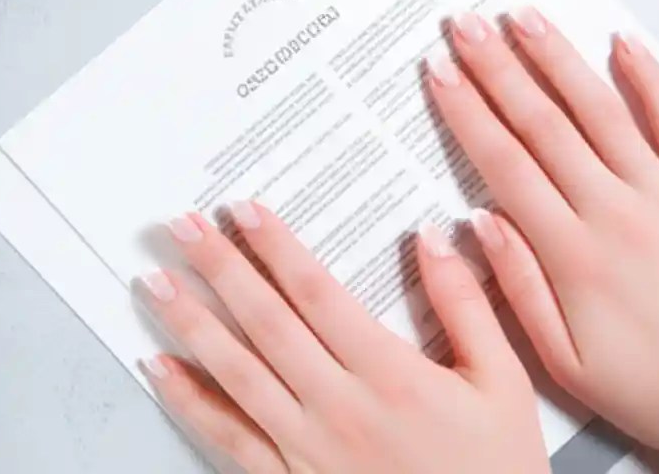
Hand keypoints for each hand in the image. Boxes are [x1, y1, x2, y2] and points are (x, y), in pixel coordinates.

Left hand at [138, 204, 549, 473]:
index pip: (316, 293)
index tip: (244, 210)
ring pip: (236, 374)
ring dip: (191, 323)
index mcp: (390, 375)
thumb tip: (435, 238)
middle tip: (182, 226)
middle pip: (265, 323)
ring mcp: (308, 448)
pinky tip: (162, 370)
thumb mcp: (503, 382)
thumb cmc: (495, 468)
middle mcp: (339, 407)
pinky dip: (189, 402)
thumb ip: (465, 305)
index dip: (275, 247)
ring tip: (156, 283)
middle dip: (218, 269)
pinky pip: (229, 438)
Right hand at [426, 6, 658, 469]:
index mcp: (573, 254)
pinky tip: (621, 42)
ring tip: (523, 16)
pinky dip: (649, 80)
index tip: (438, 72)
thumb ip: (516, 287)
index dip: (466, 111)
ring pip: (602, 111)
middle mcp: (617, 212)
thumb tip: (476, 221)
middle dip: (497, 67)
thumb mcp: (563, 362)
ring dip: (558, 58)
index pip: (505, 163)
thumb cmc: (653, 390)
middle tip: (464, 24)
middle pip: (544, 123)